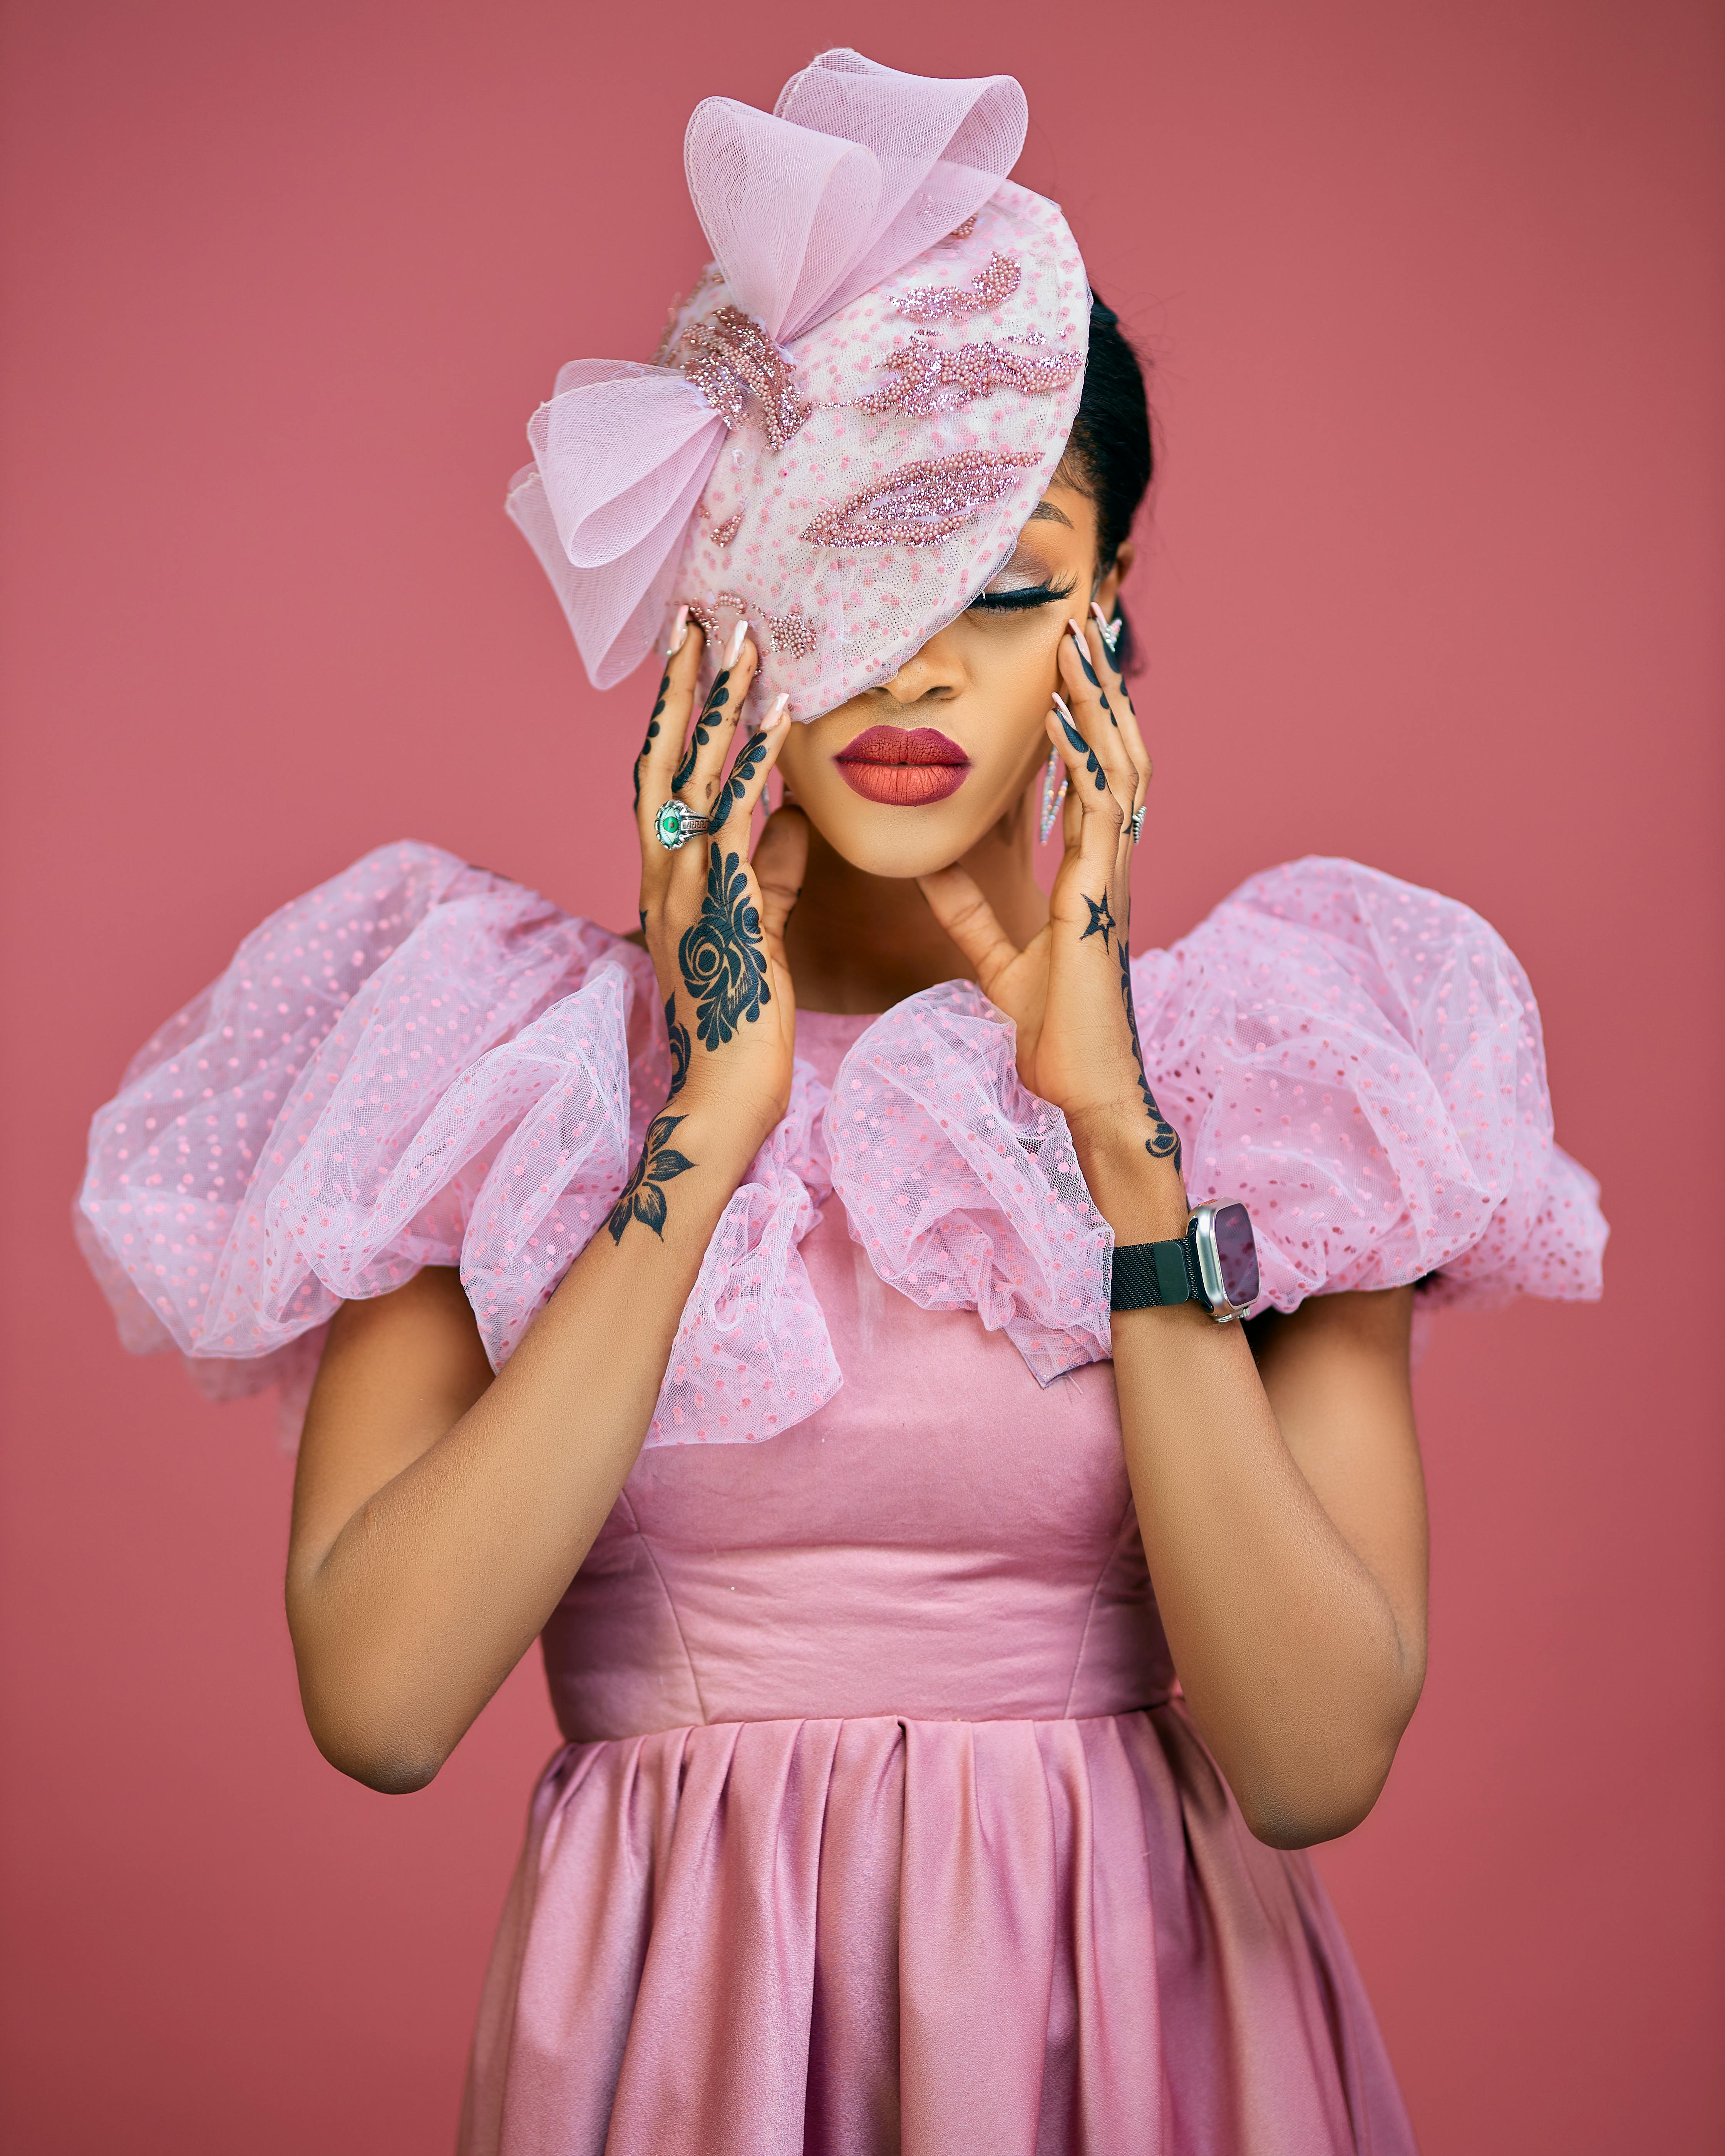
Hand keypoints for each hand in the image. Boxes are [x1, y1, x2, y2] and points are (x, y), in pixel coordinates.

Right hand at [634, 611, 806, 1153]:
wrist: (730, 1093)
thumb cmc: (745, 1020)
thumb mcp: (754, 932)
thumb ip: (766, 874)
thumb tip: (789, 822)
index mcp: (665, 880)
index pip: (662, 780)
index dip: (671, 715)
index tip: (686, 655)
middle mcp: (662, 875)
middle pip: (662, 758)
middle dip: (678, 685)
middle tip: (697, 614)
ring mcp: (684, 888)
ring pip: (693, 775)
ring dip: (717, 703)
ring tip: (743, 639)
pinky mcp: (723, 904)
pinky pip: (737, 818)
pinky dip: (755, 763)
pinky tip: (779, 716)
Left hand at [918, 608, 1184, 1180]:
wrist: (1081, 1085)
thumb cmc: (1053, 1030)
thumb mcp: (996, 955)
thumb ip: (969, 907)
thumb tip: (930, 861)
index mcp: (1089, 869)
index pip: (1091, 772)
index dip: (1082, 716)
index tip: (1060, 663)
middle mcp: (1109, 860)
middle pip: (1117, 749)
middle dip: (1100, 686)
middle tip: (1079, 622)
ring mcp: (1112, 874)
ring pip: (1120, 764)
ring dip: (1100, 703)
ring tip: (1079, 645)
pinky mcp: (1100, 894)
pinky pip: (1100, 810)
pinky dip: (1084, 759)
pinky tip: (1064, 719)